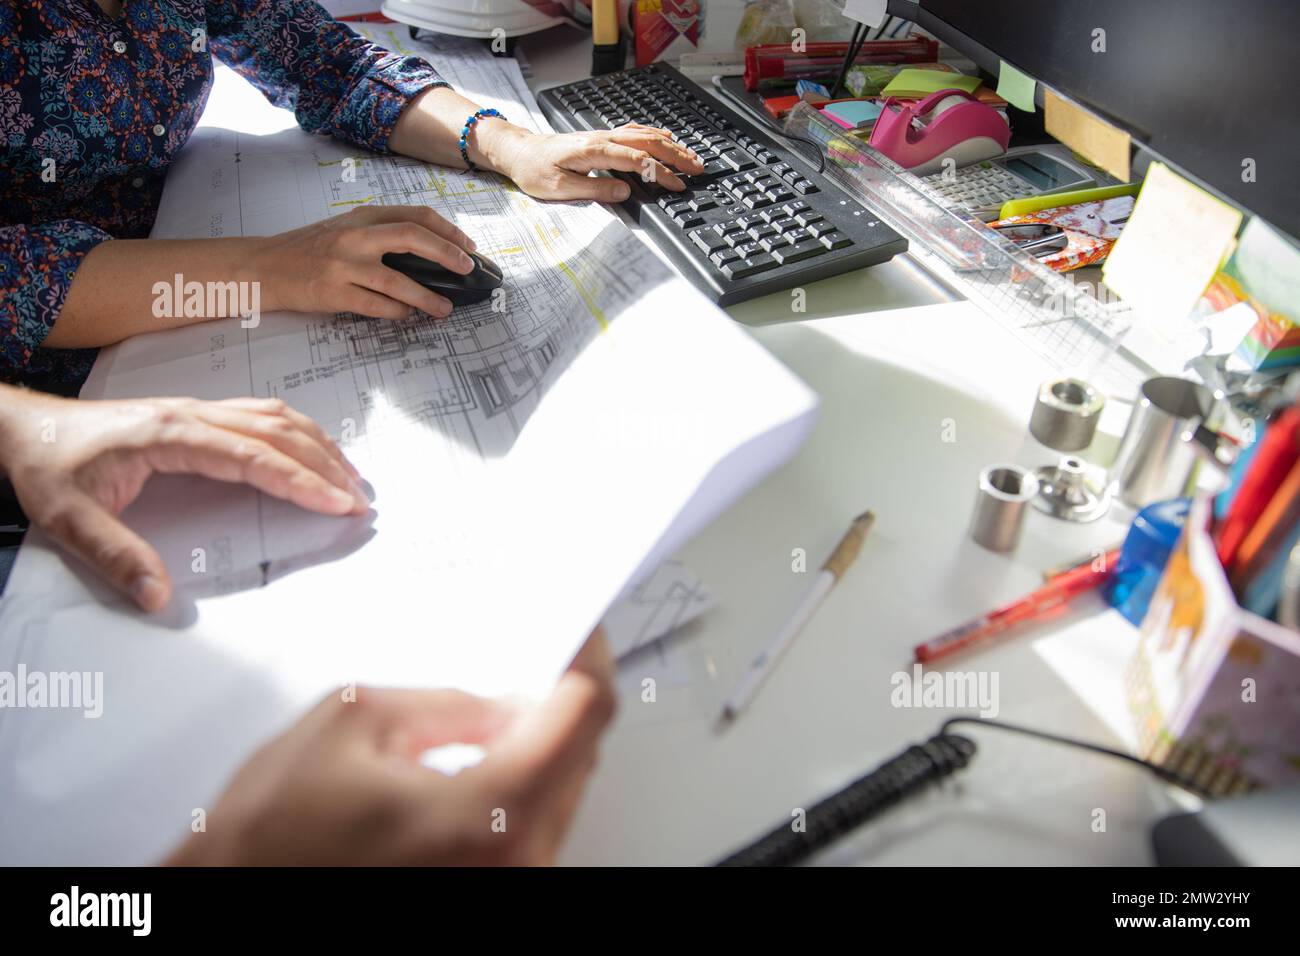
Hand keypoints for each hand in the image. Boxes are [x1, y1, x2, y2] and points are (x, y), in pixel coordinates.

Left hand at [0, 388, 366, 611]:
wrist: (22, 427)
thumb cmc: (47, 465)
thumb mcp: (68, 518)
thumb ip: (115, 557)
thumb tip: (158, 597)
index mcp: (169, 435)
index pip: (253, 456)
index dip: (300, 480)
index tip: (337, 502)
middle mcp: (191, 415)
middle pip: (278, 432)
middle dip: (326, 465)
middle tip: (361, 499)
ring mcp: (196, 410)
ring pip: (276, 417)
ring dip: (319, 445)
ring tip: (351, 476)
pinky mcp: (195, 415)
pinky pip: (261, 415)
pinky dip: (298, 433)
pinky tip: (312, 450)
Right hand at [166, 629, 616, 865]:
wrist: (234, 899)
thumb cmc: (268, 841)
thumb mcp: (350, 722)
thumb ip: (445, 703)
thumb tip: (503, 703)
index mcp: (486, 815)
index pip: (583, 715)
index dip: (586, 659)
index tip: (581, 634)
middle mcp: (512, 862)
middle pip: (580, 756)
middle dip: (558, 702)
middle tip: (536, 664)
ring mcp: (506, 886)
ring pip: (560, 795)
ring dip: (540, 747)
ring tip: (495, 715)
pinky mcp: (490, 894)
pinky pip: (531, 829)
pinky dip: (518, 787)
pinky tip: (480, 764)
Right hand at [258, 205, 478, 319]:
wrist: (266, 266)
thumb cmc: (311, 249)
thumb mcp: (347, 228)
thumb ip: (382, 234)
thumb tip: (432, 251)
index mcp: (363, 216)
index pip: (415, 216)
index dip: (447, 231)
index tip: (467, 247)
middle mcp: (355, 236)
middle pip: (411, 237)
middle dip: (446, 254)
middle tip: (467, 269)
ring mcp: (344, 265)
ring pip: (397, 281)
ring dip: (427, 297)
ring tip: (445, 309)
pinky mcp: (334, 293)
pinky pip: (376, 306)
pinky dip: (398, 312)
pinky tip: (407, 315)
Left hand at [487, 122, 705, 201]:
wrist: (519, 152)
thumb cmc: (534, 171)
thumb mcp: (560, 188)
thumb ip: (594, 189)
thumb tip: (624, 190)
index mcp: (594, 150)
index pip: (637, 161)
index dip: (660, 173)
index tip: (678, 185)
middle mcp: (602, 138)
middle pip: (648, 143)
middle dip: (676, 156)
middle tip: (698, 168)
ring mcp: (603, 135)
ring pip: (644, 135)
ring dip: (670, 145)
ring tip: (691, 156)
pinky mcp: (602, 137)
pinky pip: (635, 131)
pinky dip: (655, 135)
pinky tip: (666, 139)